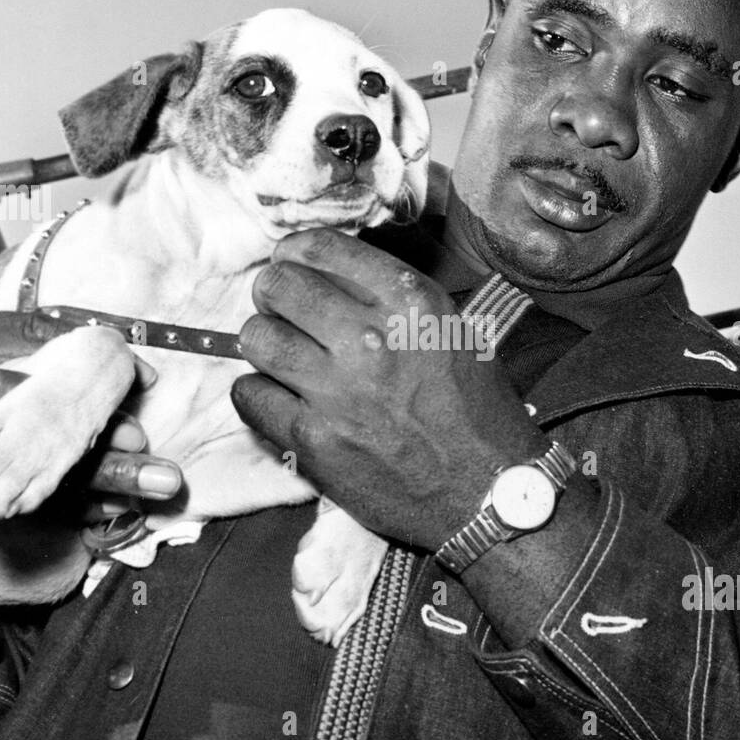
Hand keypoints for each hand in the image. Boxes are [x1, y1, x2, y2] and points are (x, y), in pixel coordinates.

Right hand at [0, 312, 183, 573]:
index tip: (137, 367)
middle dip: (99, 416)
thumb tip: (78, 330)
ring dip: (106, 469)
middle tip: (145, 429)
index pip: (25, 335)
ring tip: (161, 478)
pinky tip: (117, 510)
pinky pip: (29, 498)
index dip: (88, 350)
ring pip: (43, 455)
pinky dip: (76, 506)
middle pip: (39, 398)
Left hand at [231, 229, 544, 549]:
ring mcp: (339, 392)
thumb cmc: (476, 412)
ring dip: (261, 342)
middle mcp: (371, 338)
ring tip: (278, 355)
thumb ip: (394, 299)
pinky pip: (250, 395)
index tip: (291, 265)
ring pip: (256, 337)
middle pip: (279, 285)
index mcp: (410, 302)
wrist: (488, 491)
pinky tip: (275, 397)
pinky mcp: (314, 441)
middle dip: (272, 293)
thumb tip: (331, 279)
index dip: (293, 253)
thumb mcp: (454, 331)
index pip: (321, 248)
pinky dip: (255, 393)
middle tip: (278, 310)